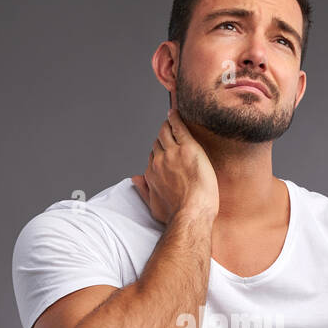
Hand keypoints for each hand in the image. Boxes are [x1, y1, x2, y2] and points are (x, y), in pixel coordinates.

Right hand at [132, 104, 217, 225]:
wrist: (191, 214)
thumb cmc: (176, 215)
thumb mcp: (154, 206)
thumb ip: (144, 191)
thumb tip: (135, 179)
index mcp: (151, 173)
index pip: (152, 156)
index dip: (159, 153)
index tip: (164, 151)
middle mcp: (159, 160)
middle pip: (158, 142)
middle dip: (162, 138)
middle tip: (168, 132)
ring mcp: (173, 153)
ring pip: (165, 131)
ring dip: (167, 125)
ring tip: (171, 120)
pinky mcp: (188, 147)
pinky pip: (178, 127)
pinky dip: (175, 118)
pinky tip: (175, 113)